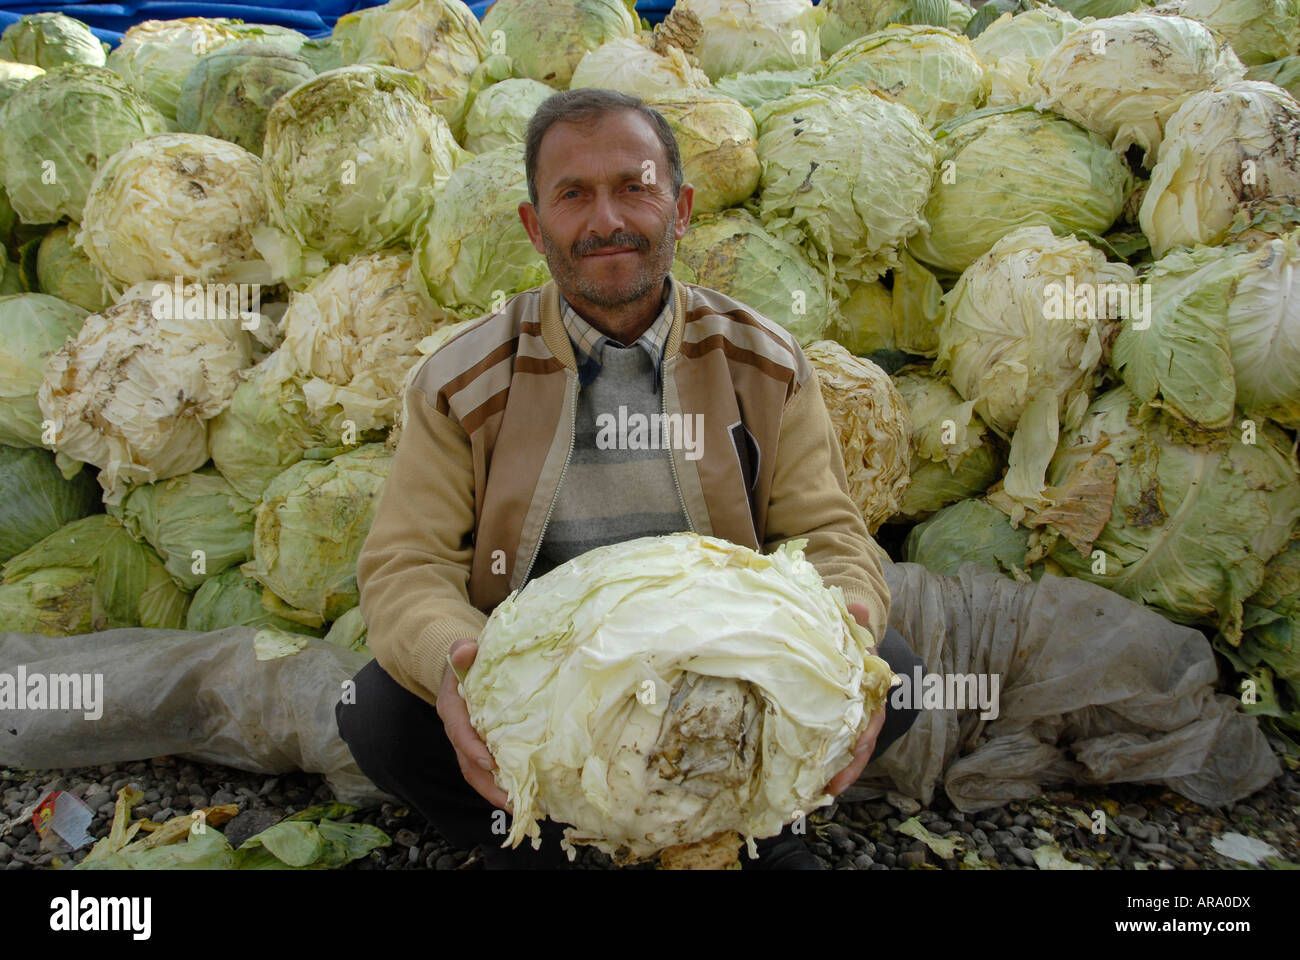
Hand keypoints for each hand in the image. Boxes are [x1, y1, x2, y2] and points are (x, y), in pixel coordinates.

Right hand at [436, 639, 511, 811]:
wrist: (464, 667)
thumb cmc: (468, 660)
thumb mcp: (464, 649)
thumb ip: (462, 650)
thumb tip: (464, 651)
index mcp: (452, 709)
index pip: (459, 733)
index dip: (472, 749)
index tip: (490, 763)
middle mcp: (457, 731)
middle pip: (467, 764)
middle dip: (487, 785)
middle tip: (510, 801)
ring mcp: (469, 743)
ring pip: (477, 774)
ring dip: (495, 792)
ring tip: (520, 807)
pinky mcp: (482, 748)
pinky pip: (489, 771)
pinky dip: (502, 784)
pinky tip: (523, 796)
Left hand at [824, 601, 886, 796]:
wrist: (842, 641)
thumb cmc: (847, 639)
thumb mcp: (852, 629)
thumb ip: (855, 619)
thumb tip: (857, 605)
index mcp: (870, 693)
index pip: (870, 722)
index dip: (861, 744)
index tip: (850, 760)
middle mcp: (860, 711)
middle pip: (857, 746)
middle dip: (847, 769)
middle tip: (830, 790)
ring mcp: (844, 720)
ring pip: (843, 751)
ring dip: (832, 772)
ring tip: (814, 795)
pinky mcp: (827, 723)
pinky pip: (826, 746)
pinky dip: (818, 763)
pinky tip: (802, 780)